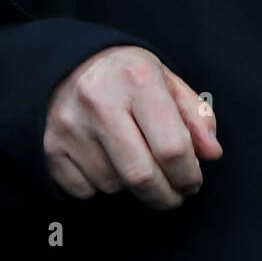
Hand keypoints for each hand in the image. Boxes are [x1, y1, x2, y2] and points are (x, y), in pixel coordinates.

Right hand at [43, 46, 221, 209]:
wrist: (69, 63)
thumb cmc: (127, 76)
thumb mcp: (167, 81)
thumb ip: (195, 116)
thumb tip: (212, 154)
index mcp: (138, 80)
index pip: (172, 147)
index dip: (188, 175)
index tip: (193, 182)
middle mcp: (100, 102)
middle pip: (141, 176)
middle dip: (165, 196)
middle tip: (175, 195)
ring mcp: (70, 126)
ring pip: (113, 186)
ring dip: (132, 188)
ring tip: (137, 165)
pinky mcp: (49, 147)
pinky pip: (84, 190)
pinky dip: (101, 187)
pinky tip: (107, 164)